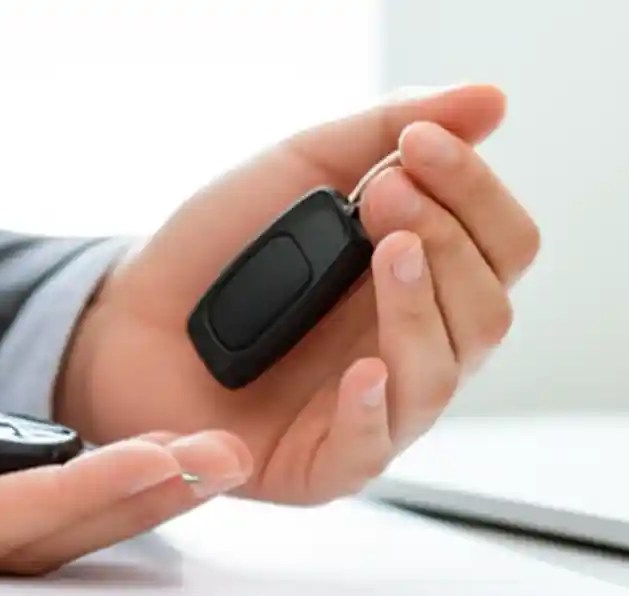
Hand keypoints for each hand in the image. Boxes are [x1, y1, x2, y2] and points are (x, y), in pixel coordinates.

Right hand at [0, 201, 249, 572]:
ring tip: (199, 464)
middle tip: (216, 462)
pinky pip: (9, 510)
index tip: (158, 458)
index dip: (77, 497)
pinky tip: (134, 467)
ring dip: (117, 503)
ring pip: (22, 534)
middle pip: (19, 543)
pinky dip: (80, 491)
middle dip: (126, 506)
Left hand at [59, 84, 539, 503]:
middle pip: (487, 313)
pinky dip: (373, 407)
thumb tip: (489, 99)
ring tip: (386, 249)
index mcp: (422, 281)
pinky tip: (362, 370)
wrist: (127, 313)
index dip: (476, 192)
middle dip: (447, 240)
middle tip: (383, 194)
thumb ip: (388, 130)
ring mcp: (372, 409)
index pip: (502, 247)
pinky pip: (372, 449)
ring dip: (421, 304)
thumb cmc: (217, 248)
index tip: (419, 144)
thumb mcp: (301, 168)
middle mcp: (411, 348)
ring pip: (442, 374)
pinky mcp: (320, 462)